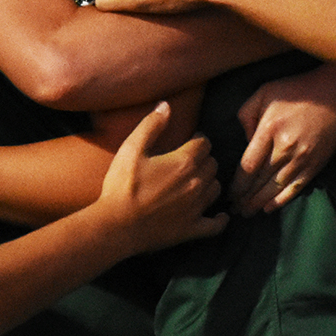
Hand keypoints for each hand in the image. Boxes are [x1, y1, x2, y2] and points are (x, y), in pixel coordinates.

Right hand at [96, 101, 226, 250]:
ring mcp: (196, 208)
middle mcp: (196, 183)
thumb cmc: (121, 186)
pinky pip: (216, 225)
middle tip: (192, 160)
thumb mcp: (131, 149)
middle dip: (204, 159)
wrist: (116, 226)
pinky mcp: (192, 229)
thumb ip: (151, 125)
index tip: (192, 140)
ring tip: (198, 180)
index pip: (204, 144)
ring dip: (210, 182)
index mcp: (183, 162)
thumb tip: (166, 106)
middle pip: (212, 164)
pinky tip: (220, 216)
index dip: (198, 140)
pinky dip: (220, 219)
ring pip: (215, 189)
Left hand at [232, 66, 335, 213]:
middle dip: (244, 197)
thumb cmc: (298, 90)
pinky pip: (295, 187)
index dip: (237, 183)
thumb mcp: (265, 91)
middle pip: (260, 181)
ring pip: (275, 188)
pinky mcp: (316, 164)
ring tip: (246, 212)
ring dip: (259, 203)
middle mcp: (285, 147)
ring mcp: (302, 158)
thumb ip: (246, 113)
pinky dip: (281, 200)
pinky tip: (269, 209)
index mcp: (269, 129)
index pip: (248, 166)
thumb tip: (244, 140)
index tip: (229, 192)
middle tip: (233, 209)